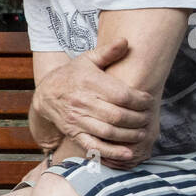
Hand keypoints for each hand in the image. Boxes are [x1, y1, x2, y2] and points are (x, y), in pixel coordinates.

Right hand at [30, 39, 155, 165]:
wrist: (46, 94)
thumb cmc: (72, 75)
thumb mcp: (87, 59)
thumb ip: (108, 52)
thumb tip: (125, 41)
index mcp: (89, 83)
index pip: (122, 95)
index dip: (140, 100)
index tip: (149, 100)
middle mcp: (83, 103)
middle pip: (117, 115)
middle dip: (138, 118)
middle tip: (148, 118)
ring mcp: (78, 120)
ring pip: (108, 132)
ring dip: (129, 135)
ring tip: (142, 133)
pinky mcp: (74, 134)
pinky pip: (94, 147)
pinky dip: (111, 153)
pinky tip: (127, 154)